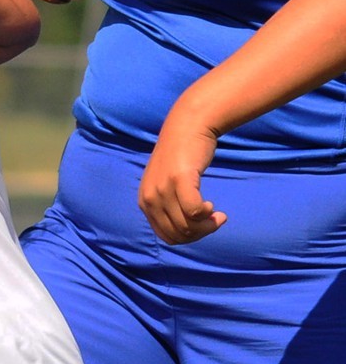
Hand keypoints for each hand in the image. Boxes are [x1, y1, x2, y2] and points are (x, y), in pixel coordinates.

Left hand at [139, 114, 226, 244]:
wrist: (188, 125)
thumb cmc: (182, 156)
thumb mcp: (167, 185)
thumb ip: (170, 206)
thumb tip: (186, 233)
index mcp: (145, 202)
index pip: (166, 236)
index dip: (188, 238)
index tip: (203, 227)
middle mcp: (149, 198)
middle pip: (178, 234)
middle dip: (200, 233)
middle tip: (216, 221)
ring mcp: (162, 189)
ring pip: (187, 225)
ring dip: (207, 225)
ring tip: (217, 215)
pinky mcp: (178, 180)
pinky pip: (193, 211)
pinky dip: (205, 214)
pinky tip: (211, 206)